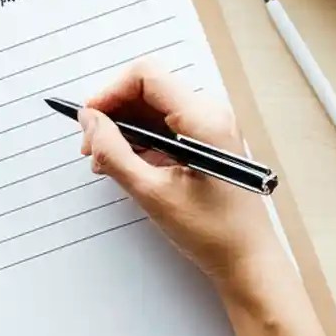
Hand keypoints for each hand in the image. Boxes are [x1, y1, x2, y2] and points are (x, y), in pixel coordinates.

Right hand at [79, 62, 288, 303]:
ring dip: (123, 127)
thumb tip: (90, 123)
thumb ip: (114, 152)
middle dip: (113, 112)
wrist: (246, 259)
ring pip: (152, 108)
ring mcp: (209, 127)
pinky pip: (164, 125)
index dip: (110, 92)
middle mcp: (210, 114)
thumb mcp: (151, 192)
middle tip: (91, 145)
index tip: (89, 117)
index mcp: (203, 120)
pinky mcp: (205, 141)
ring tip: (104, 160)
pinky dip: (139, 139)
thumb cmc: (213, 231)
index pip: (146, 76)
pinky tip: (126, 163)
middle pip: (147, 89)